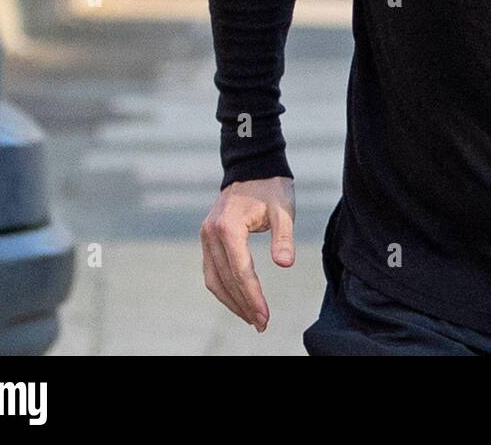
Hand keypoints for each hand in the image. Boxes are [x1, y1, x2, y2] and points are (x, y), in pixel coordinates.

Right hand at [200, 176, 294, 330]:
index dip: (253, 297)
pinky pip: (212, 270)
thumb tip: (285, 264)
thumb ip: (284, 237)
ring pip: (214, 279)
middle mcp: (211, 233)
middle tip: (261, 324)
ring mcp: (206, 236)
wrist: (253, 166)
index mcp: (228, 227)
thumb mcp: (284, 210)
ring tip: (251, 318)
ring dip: (231, 301)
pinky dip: (224, 288)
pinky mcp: (208, 238)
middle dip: (243, 304)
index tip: (264, 316)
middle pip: (226, 279)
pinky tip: (239, 300)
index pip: (240, 271)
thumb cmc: (271, 188)